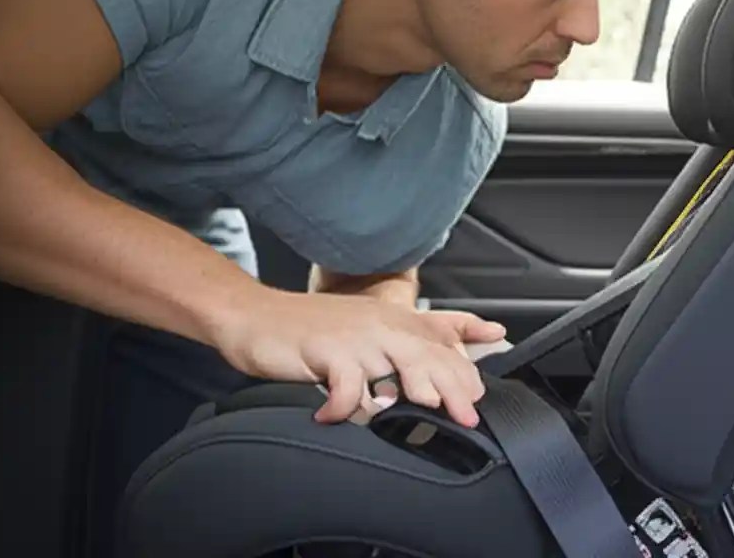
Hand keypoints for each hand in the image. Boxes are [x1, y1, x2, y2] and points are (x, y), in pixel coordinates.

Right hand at [212, 289, 505, 426]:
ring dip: (417, 392)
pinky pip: (348, 387)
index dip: (466, 364)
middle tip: (466, 418)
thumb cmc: (308, 331)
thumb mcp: (361, 331)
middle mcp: (381, 324)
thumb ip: (396, 346)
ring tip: (422, 412)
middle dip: (455, 388)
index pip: (442, 336)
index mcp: (392, 319)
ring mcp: (356, 337)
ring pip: (402, 365)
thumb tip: (431, 379)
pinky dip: (344, 408)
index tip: (480, 395)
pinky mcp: (326, 351)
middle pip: (432, 355)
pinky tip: (333, 418)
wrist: (253, 316)